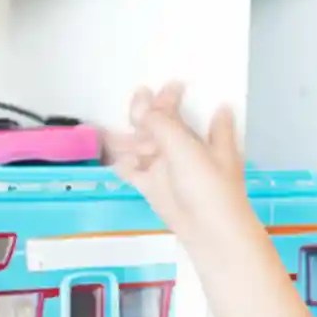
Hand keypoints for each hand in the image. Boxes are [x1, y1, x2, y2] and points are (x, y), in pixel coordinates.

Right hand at [104, 81, 246, 241]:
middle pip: (161, 124)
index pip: (189, 107)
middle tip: (134, 106)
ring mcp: (169, 167)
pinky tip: (112, 156)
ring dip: (127, 138)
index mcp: (205, 134)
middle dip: (146, 115)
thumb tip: (141, 99)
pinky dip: (123, 162)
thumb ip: (160, 122)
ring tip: (106, 132)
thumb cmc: (207, 186)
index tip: (166, 83)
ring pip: (143, 146)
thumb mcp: (185, 147)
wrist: (210, 233)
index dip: (175, 95)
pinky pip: (133, 169)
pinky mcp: (153, 187)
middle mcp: (186, 148)